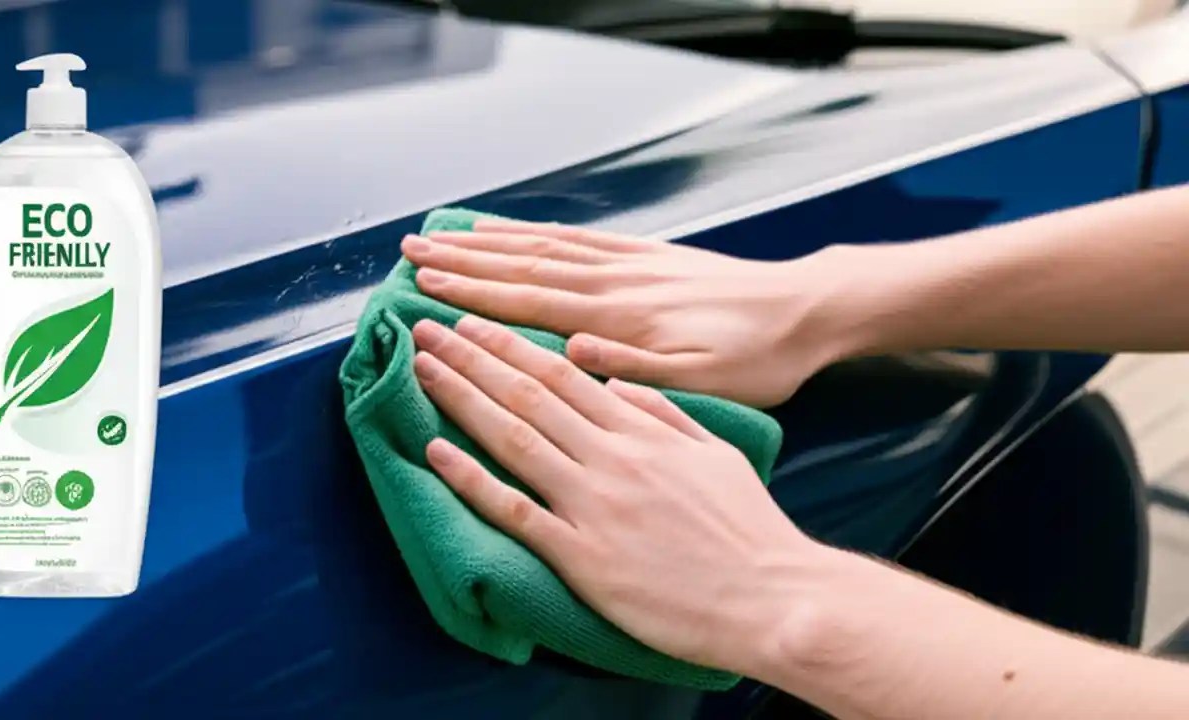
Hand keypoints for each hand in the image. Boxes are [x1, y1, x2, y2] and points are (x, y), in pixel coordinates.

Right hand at [402, 219, 848, 406]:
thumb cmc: (756, 359)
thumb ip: (635, 370)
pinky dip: (536, 231)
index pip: (531, 303)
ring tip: (443, 235)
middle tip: (410, 256)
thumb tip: (571, 355)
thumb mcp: (704, 382)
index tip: (424, 291)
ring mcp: (629, 263)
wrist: (804, 310)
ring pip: (544, 246)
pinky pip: (578, 238)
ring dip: (489, 242)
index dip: (473, 296)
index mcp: (622, 318)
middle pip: (525, 266)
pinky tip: (513, 230)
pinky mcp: (645, 255)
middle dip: (464, 262)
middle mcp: (616, 281)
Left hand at [410, 314, 827, 674]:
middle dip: (471, 356)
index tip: (471, 321)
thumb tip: (614, 383)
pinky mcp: (583, 557)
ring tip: (423, 368)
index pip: (562, 373)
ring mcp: (593, 505)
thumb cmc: (747, 527)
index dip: (509, 344)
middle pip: (527, 394)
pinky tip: (436, 451)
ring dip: (462, 398)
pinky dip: (472, 479)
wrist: (771, 596)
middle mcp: (611, 457)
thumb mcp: (713, 452)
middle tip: (427, 327)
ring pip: (514, 438)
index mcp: (641, 430)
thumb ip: (662, 412)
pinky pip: (516, 511)